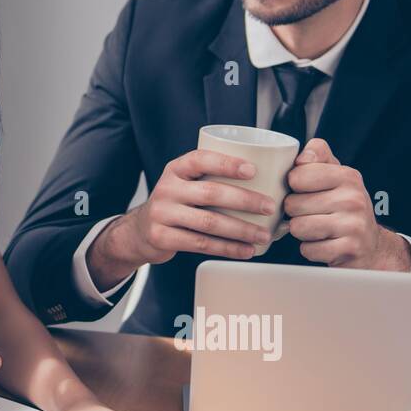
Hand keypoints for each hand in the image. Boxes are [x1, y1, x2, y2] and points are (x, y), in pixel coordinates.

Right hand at [128, 149, 276, 263]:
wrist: (141, 230)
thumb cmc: (176, 204)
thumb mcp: (185, 184)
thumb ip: (211, 180)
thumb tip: (265, 183)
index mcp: (175, 169)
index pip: (200, 160)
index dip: (227, 164)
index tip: (252, 170)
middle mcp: (166, 188)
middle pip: (210, 193)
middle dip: (245, 200)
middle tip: (269, 207)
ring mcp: (162, 213)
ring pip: (208, 222)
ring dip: (241, 230)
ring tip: (263, 235)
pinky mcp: (162, 237)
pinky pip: (201, 244)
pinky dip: (228, 248)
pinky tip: (245, 250)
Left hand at [284, 138, 410, 270]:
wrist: (370, 243)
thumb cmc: (344, 205)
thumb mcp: (335, 173)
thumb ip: (317, 154)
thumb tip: (302, 158)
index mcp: (348, 176)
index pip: (296, 177)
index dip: (293, 187)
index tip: (306, 191)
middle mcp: (353, 199)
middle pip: (292, 204)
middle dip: (296, 212)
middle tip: (314, 214)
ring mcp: (354, 225)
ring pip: (297, 227)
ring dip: (301, 231)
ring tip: (318, 228)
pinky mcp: (350, 249)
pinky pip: (307, 249)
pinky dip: (310, 249)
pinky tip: (325, 243)